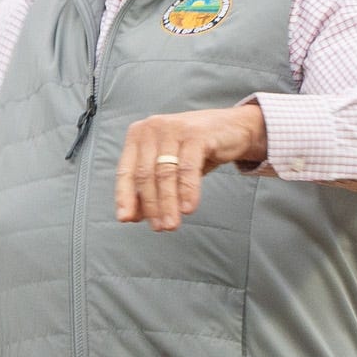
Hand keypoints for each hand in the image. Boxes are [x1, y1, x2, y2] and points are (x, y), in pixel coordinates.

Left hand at [115, 102, 267, 230]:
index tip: (126, 219)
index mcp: (138, 135)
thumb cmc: (195, 150)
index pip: (126, 171)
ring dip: (168, 203)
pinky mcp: (195, 134)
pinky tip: (188, 209)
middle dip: (151, 206)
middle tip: (160, 228)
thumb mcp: (169, 168)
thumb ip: (150, 189)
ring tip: (172, 224)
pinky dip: (187, 191)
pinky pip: (188, 168)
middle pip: (146, 175)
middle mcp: (152, 128)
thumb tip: (132, 216)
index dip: (124, 197)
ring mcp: (173, 129)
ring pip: (165, 174)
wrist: (232, 129)